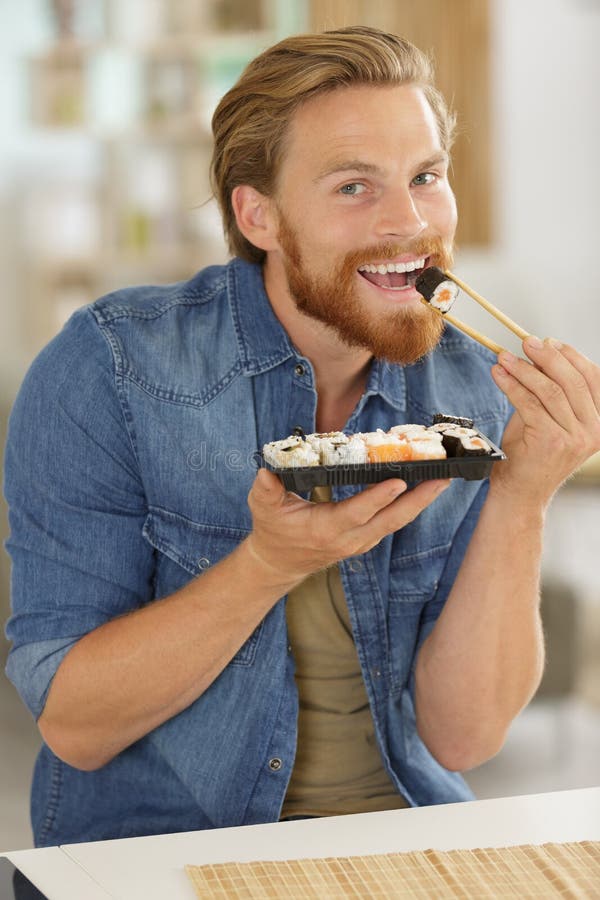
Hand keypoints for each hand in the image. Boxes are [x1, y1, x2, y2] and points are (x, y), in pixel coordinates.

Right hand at [245, 469, 449, 586]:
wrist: (280, 562)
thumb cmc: (273, 530)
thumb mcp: (263, 508)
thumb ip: (265, 490)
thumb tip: (267, 472)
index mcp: (325, 529)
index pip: (357, 513)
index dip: (378, 498)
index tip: (399, 481)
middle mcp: (348, 539)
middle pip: (390, 520)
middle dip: (418, 500)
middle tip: (442, 478)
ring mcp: (361, 542)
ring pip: (396, 523)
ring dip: (421, 502)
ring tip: (442, 479)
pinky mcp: (366, 540)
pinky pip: (393, 522)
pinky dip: (410, 506)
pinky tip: (424, 488)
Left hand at [491, 336, 599, 506]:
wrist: (522, 493)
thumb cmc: (534, 454)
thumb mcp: (549, 417)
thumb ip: (551, 390)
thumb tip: (539, 354)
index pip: (593, 378)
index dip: (570, 355)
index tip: (548, 341)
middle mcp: (596, 430)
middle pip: (572, 380)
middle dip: (547, 356)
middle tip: (525, 343)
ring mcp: (576, 437)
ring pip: (550, 390)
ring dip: (524, 369)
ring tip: (504, 357)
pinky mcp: (551, 440)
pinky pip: (529, 403)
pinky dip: (511, 384)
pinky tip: (498, 374)